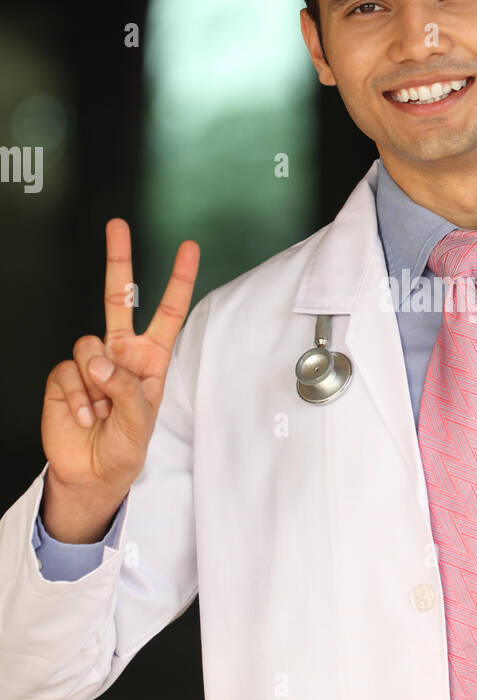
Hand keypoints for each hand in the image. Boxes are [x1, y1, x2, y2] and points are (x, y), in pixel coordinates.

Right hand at [41, 219, 199, 505]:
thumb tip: (97, 361)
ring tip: (101, 410)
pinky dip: (77, 398)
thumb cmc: (124, 448)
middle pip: (118, 297)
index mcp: (150, 359)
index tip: (188, 248)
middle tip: (117, 226)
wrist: (92, 473)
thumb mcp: (140, 421)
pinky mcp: (64, 376)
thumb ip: (124, 387)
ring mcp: (90, 362)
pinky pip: (68, 372)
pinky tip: (84, 415)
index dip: (177, 280)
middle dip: (118, 259)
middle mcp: (120, 353)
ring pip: (88, 344)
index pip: (167, 312)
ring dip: (96, 383)